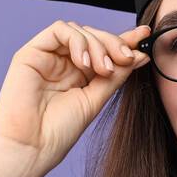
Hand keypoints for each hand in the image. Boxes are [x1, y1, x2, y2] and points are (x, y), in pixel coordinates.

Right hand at [0, 20, 152, 174]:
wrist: (32, 147)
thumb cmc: (59, 131)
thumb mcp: (96, 99)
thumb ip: (115, 76)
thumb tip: (140, 55)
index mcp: (80, 75)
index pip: (104, 50)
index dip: (125, 40)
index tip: (145, 37)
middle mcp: (63, 63)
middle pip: (93, 36)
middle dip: (114, 43)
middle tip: (127, 58)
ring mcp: (48, 57)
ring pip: (79, 30)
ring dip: (98, 45)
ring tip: (103, 69)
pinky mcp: (31, 53)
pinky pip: (59, 30)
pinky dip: (78, 41)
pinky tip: (84, 63)